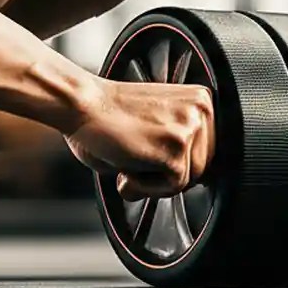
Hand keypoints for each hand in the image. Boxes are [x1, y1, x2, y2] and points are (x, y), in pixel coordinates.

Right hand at [65, 78, 214, 200]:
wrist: (80, 105)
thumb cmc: (108, 116)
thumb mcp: (160, 122)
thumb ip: (183, 143)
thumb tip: (202, 181)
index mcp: (201, 99)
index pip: (207, 152)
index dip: (175, 162)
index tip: (149, 152)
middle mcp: (202, 109)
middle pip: (202, 169)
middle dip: (165, 173)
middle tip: (133, 155)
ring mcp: (190, 127)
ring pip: (189, 180)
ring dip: (153, 180)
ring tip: (128, 155)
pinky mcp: (175, 148)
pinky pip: (173, 188)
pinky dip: (144, 186)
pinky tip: (125, 164)